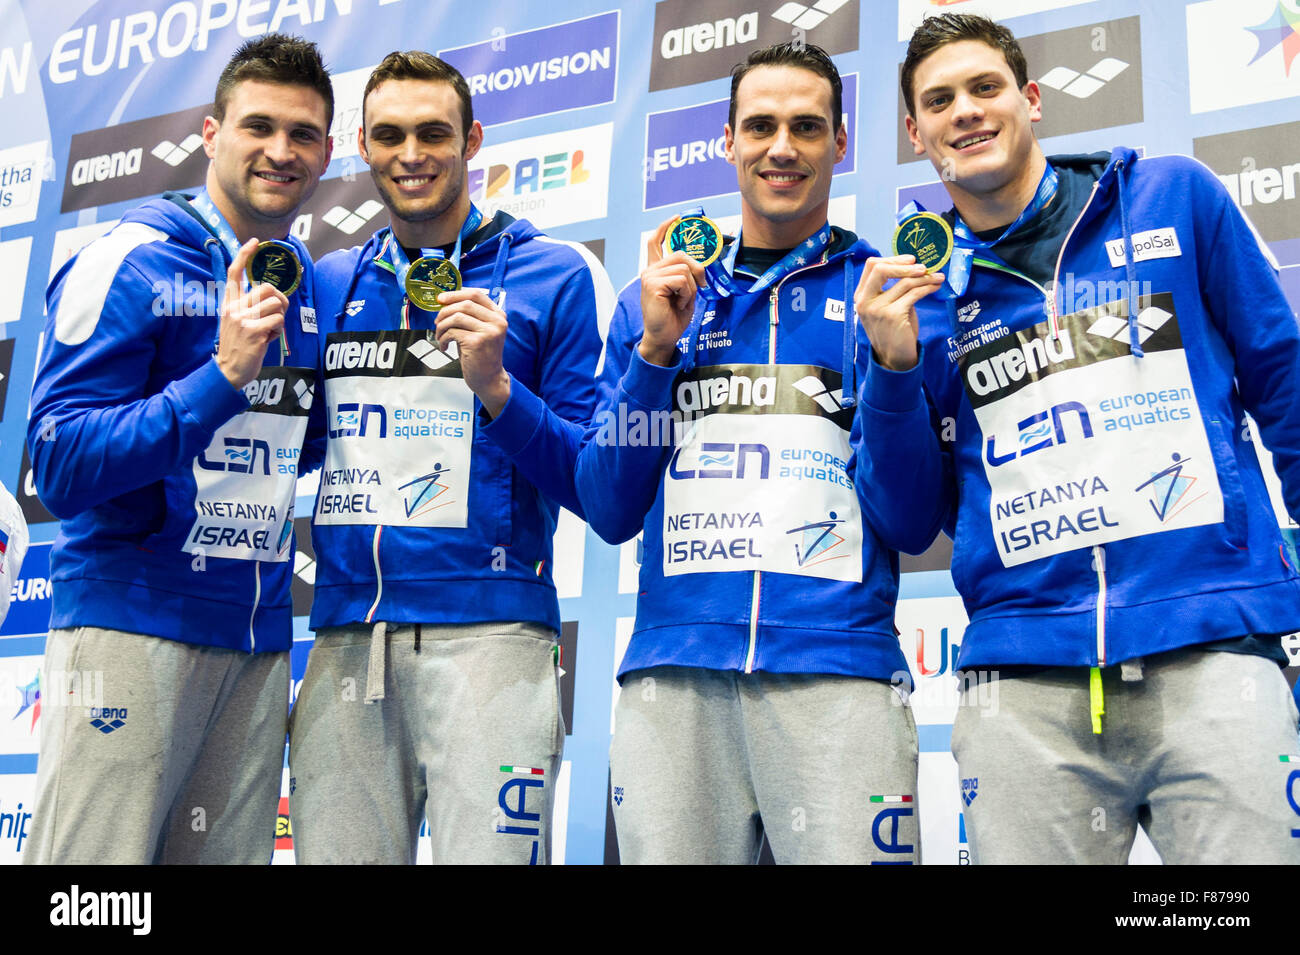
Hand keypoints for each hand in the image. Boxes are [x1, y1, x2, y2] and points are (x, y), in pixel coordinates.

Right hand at [216, 239, 287, 389]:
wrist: (228, 371)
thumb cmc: (238, 348)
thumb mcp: (237, 323)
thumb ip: (250, 308)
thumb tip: (274, 298)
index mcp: (229, 304)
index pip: (234, 273)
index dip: (244, 255)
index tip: (254, 242)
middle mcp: (233, 308)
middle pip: (267, 288)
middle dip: (281, 300)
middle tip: (278, 314)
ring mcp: (242, 318)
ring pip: (276, 303)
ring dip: (280, 317)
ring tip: (270, 330)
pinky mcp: (253, 330)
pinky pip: (278, 320)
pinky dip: (278, 330)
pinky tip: (268, 339)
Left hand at [435, 287, 510, 416]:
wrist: (489, 379)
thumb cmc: (480, 355)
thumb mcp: (479, 330)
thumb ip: (469, 315)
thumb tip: (445, 302)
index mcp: (498, 315)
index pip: (476, 295)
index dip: (456, 294)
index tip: (441, 299)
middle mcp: (497, 321)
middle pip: (464, 304)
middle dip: (445, 311)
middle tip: (437, 322)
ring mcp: (489, 331)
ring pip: (456, 317)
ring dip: (442, 326)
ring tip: (440, 336)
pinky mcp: (478, 342)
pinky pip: (452, 332)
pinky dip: (443, 338)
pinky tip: (444, 346)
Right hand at [638, 216, 707, 366]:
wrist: (663, 337)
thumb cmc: (673, 317)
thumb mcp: (684, 292)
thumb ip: (687, 275)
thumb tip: (700, 264)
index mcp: (655, 271)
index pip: (655, 242)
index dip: (666, 227)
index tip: (677, 217)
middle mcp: (650, 271)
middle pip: (681, 255)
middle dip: (697, 270)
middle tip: (700, 287)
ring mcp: (649, 277)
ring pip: (684, 269)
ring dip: (691, 288)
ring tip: (682, 302)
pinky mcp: (652, 284)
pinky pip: (681, 280)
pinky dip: (686, 294)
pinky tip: (679, 304)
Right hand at [853, 255, 943, 371]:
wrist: (894, 358)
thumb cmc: (893, 331)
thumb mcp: (886, 306)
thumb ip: (892, 289)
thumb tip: (913, 267)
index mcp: (861, 296)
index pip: (871, 266)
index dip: (892, 259)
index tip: (910, 259)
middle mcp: (865, 301)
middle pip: (880, 269)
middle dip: (904, 265)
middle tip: (922, 266)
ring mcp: (878, 308)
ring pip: (903, 282)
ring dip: (924, 277)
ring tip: (937, 276)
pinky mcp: (893, 315)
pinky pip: (914, 294)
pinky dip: (927, 287)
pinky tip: (935, 286)